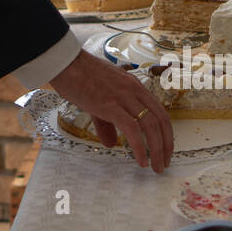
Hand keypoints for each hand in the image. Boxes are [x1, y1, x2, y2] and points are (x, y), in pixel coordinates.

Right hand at [49, 51, 173, 172]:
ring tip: (156, 167)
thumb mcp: (99, 101)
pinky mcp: (110, 105)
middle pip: (161, 120)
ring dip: (157, 150)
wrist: (65, 63)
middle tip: (164, 164)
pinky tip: (141, 161)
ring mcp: (123, 97)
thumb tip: (112, 144)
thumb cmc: (79, 78)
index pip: (159, 112)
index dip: (166, 132)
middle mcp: (134, 91)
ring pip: (151, 126)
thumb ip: (108, 124)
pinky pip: (132, 130)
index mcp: (135, 87)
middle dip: (166, 145)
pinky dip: (140, 147)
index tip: (166, 149)